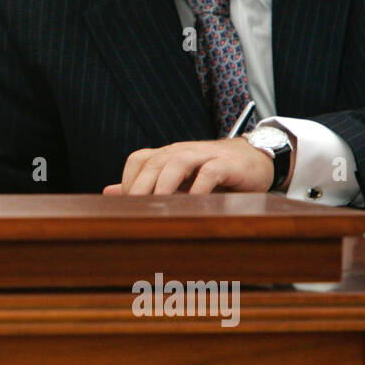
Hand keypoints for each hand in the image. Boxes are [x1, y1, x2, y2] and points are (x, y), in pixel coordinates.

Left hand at [103, 138, 272, 195]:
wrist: (254, 160)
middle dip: (141, 186)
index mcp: (167, 155)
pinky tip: (194, 204)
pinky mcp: (226, 164)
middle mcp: (181, 152)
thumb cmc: (211, 174)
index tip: (126, 208)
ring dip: (164, 184)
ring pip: (177, 162)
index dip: (129, 181)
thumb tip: (109, 192)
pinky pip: (210, 172)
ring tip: (158, 207)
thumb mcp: (177, 180)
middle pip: (153, 162)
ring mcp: (204, 156)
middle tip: (135, 212)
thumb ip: (145, 186)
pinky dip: (200, 187)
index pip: (138, 160)